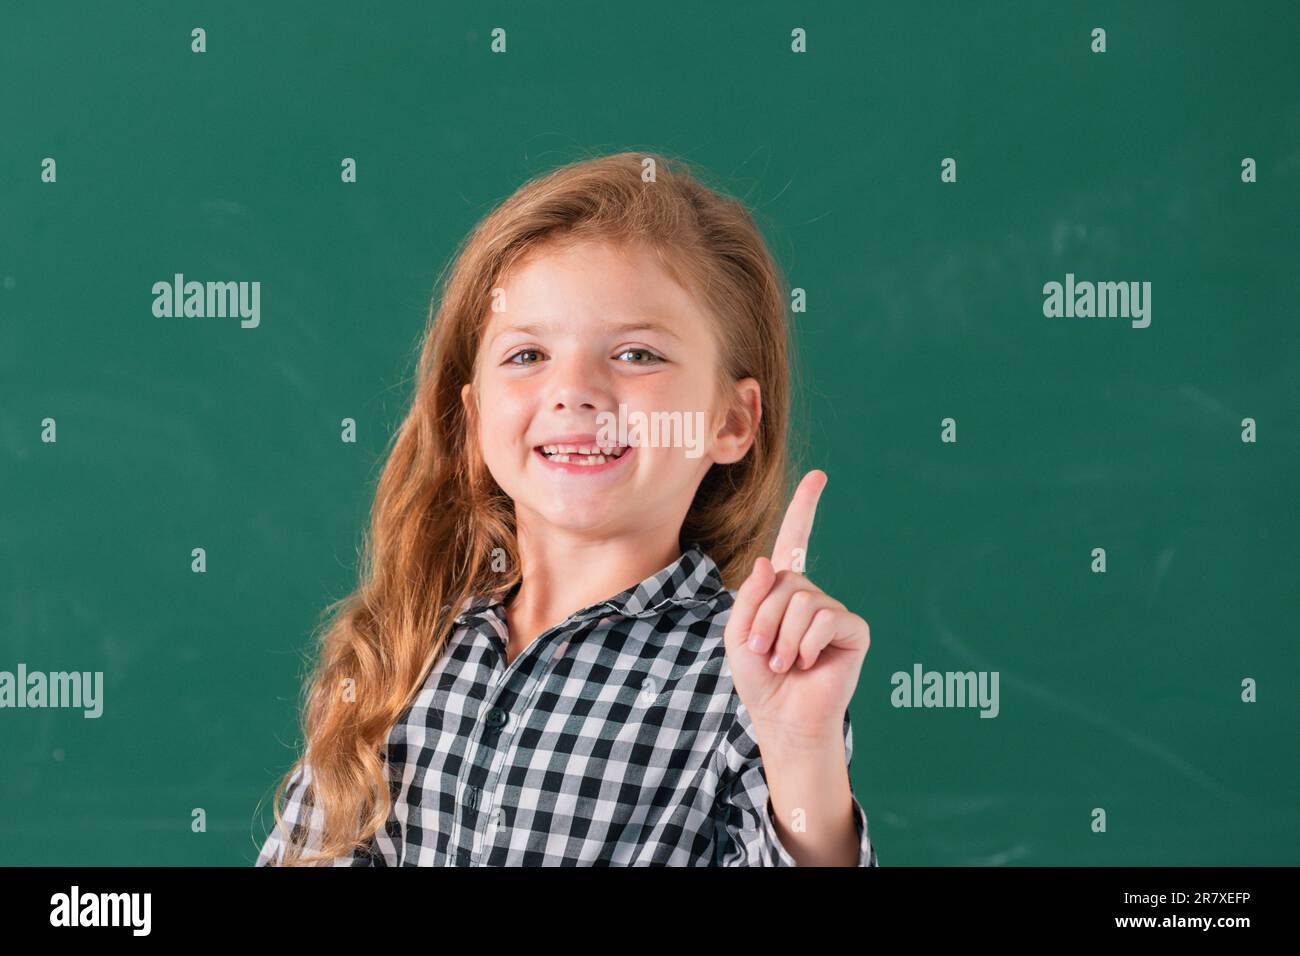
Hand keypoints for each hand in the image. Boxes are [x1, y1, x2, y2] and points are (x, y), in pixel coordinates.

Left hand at [722, 470, 870, 744]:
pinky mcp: (853, 630)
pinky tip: (809, 664)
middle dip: (765, 619)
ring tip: (784, 662)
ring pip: (802, 601)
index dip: (805, 508)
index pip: (796, 541)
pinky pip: (825, 619)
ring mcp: (833, 611)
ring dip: (783, 637)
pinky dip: (807, 644)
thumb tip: (770, 560)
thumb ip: (749, 597)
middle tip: (765, 652)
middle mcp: (810, 595)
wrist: (783, 718)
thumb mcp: (738, 635)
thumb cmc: (760, 679)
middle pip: (784, 581)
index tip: (819, 476)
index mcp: (782, 591)